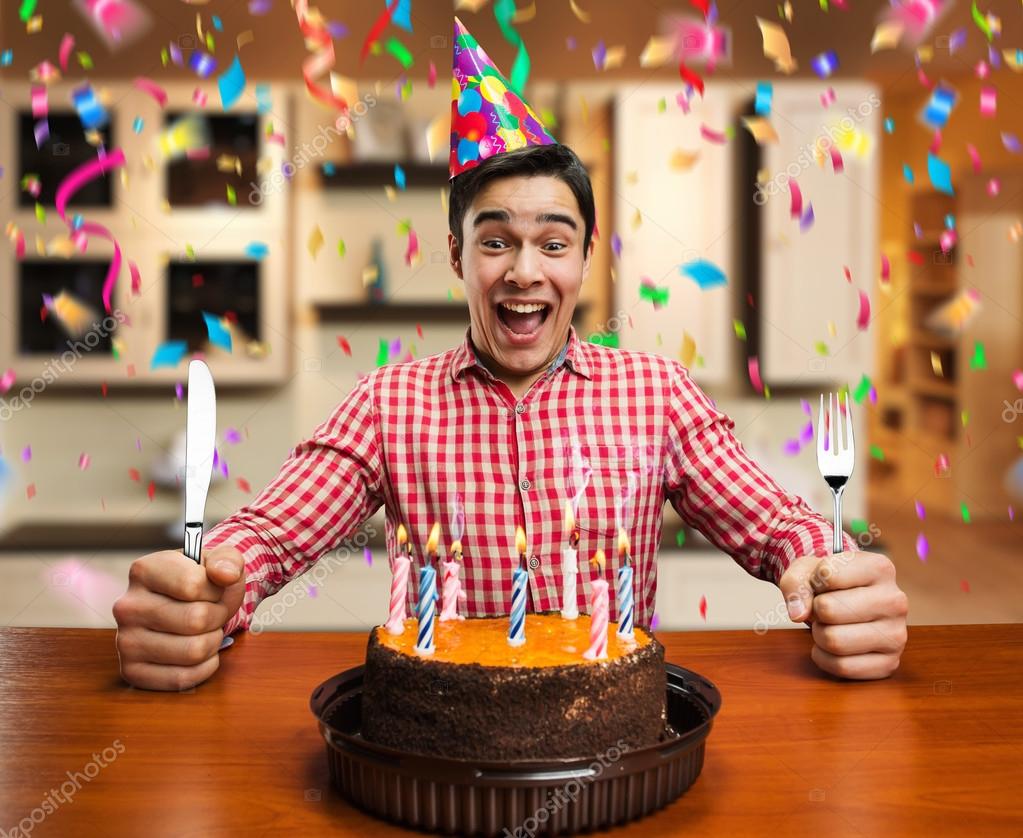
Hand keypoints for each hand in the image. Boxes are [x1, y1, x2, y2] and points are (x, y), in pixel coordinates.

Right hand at [112, 547, 245, 690]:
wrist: (185, 606)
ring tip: (204, 630)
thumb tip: (226, 575)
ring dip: (213, 641)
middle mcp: (127, 606)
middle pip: (196, 620)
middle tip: (213, 612)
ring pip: (193, 651)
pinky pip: (182, 678)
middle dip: (218, 616)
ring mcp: (125, 641)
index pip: (193, 585)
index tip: (213, 588)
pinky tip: (201, 652)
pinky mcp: (132, 671)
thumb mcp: (218, 560)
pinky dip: (205, 666)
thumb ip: (227, 560)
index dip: (217, 590)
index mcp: (143, 570)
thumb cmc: (203, 582)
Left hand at [778, 551, 908, 679]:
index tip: (822, 583)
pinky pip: (842, 667)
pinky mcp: (890, 663)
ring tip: (830, 625)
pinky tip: (833, 646)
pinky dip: (825, 658)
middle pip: (829, 610)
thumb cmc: (828, 583)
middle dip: (815, 611)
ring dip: (819, 635)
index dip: (813, 581)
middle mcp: (895, 601)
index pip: (827, 575)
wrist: (846, 602)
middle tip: (824, 609)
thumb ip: (795, 583)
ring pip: (834, 641)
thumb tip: (798, 614)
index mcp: (880, 568)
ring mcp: (896, 634)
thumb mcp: (806, 570)